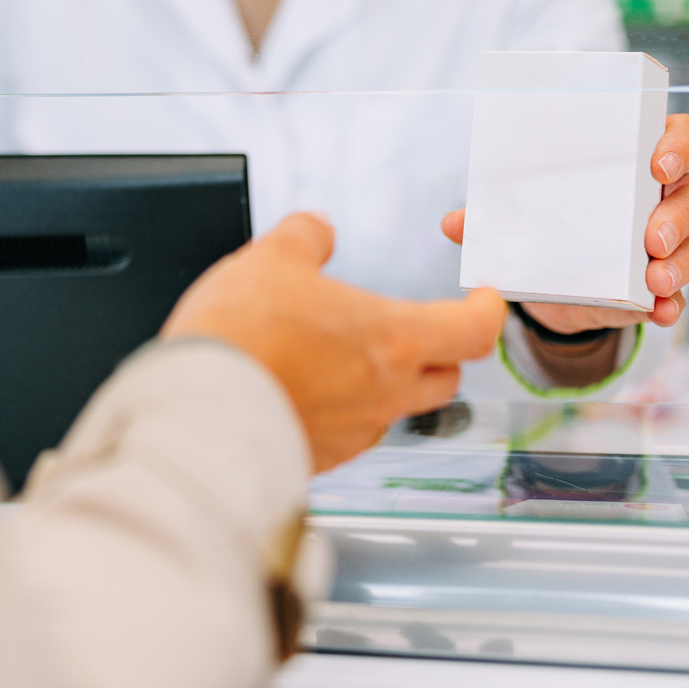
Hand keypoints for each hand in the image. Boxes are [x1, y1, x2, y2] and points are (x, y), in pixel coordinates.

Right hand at [162, 212, 505, 471]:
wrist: (200, 411)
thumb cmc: (240, 337)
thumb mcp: (270, 259)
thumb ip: (305, 238)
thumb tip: (317, 228)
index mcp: (394, 338)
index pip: (473, 331)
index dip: (488, 313)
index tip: (485, 301)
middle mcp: (387, 392)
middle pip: (446, 377)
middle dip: (441, 351)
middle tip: (419, 329)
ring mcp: (357, 431)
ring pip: (397, 409)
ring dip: (388, 384)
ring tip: (348, 360)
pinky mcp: (324, 458)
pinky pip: (352, 434)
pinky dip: (345, 412)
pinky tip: (308, 392)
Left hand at [439, 112, 688, 333]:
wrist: (551, 286)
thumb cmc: (548, 225)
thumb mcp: (521, 216)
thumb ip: (491, 217)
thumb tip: (453, 222)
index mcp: (637, 161)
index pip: (680, 135)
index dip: (679, 144)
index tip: (657, 164)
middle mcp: (665, 198)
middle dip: (682, 212)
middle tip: (650, 235)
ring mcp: (672, 244)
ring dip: (682, 260)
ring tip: (655, 277)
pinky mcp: (663, 288)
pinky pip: (681, 295)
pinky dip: (672, 303)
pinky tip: (658, 309)